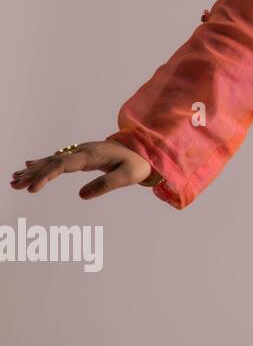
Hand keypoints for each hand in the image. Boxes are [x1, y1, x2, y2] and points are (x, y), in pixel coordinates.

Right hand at [10, 140, 153, 200]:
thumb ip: (106, 184)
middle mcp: (83, 151)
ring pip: (53, 159)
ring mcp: (81, 151)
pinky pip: (58, 158)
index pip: (64, 165)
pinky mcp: (82, 155)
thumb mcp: (128, 176)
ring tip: (15, 180)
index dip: (47, 176)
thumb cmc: (138, 163)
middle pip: (53, 161)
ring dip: (34, 169)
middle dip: (33, 174)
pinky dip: (43, 163)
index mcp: (93, 155)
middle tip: (15, 185)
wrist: (145, 149)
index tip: (33, 189)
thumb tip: (81, 195)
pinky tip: (28, 166)